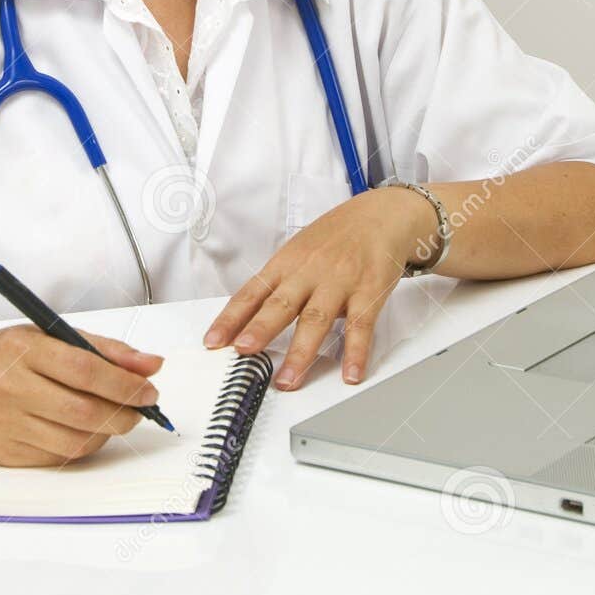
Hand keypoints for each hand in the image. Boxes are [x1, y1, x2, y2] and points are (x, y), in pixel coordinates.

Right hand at [0, 325, 163, 465]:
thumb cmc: (8, 354)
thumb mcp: (52, 335)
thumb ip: (105, 349)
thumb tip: (152, 365)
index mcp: (23, 351)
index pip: (86, 370)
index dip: (125, 385)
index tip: (149, 391)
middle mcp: (8, 387)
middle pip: (83, 412)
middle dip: (123, 415)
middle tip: (139, 410)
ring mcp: (2, 424)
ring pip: (73, 442)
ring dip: (106, 434)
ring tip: (114, 419)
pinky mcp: (0, 453)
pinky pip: (56, 459)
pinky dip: (81, 447)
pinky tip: (84, 431)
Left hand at [204, 185, 436, 390]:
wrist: (382, 215)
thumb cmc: (337, 236)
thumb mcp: (300, 250)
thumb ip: (280, 282)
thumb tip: (250, 318)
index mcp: (287, 263)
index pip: (252, 292)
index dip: (231, 318)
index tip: (213, 341)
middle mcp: (310, 272)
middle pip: (281, 304)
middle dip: (260, 329)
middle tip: (243, 352)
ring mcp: (340, 283)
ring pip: (316, 319)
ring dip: (301, 353)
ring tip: (288, 379)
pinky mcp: (369, 292)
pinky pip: (361, 326)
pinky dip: (355, 353)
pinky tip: (350, 374)